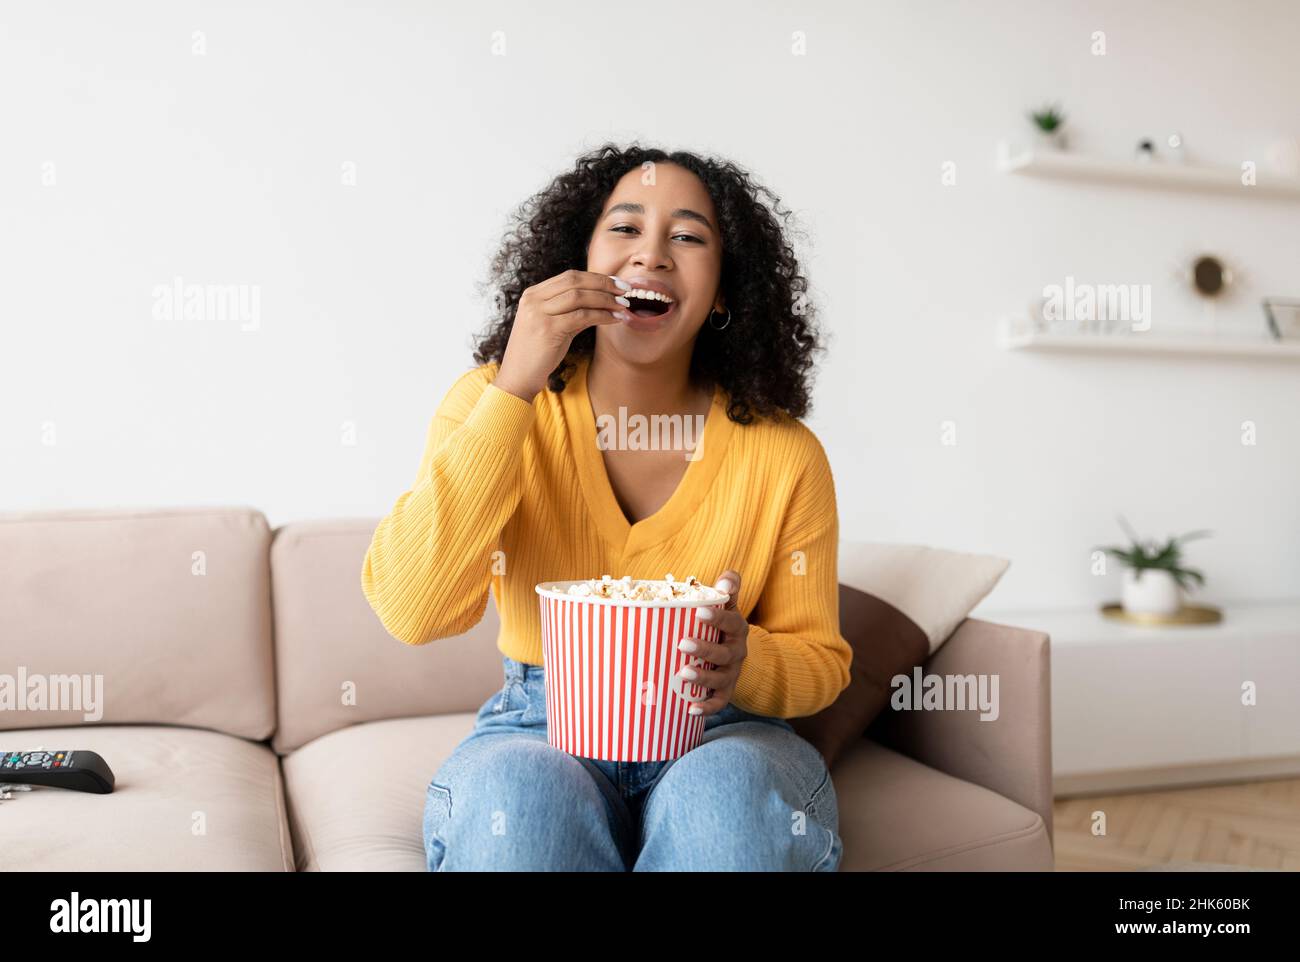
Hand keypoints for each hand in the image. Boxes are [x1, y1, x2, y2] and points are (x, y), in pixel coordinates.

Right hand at [493, 270, 634, 400]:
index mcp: (533, 294)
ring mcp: (539, 313)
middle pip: (575, 281)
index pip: (569, 276)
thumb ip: (571, 311)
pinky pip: (582, 316)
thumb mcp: (552, 326)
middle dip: (604, 283)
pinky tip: (613, 319)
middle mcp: (534, 299)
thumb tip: (602, 302)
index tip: (616, 283)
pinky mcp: (548, 329)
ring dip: (606, 299)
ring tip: (623, 306)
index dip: (596, 277)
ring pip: (580, 296)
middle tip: (625, 290)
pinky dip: (601, 316)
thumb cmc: (536, 354)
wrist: (517, 377)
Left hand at [676, 569, 746, 716]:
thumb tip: (728, 577)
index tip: (698, 611)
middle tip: (682, 644)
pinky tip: (690, 709)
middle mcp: (736, 652)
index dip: (716, 617)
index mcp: (736, 628)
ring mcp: (731, 674)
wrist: (734, 653)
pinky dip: (707, 708)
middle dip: (704, 649)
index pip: (730, 621)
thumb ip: (728, 589)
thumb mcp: (728, 605)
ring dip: (702, 678)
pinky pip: (719, 702)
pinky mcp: (725, 691)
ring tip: (682, 674)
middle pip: (724, 653)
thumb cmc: (721, 625)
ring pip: (720, 679)